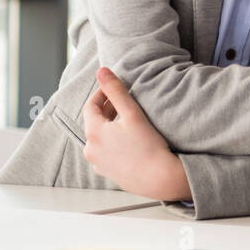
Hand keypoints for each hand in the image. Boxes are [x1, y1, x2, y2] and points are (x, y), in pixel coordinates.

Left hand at [81, 67, 190, 200]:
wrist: (159, 178)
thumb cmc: (147, 146)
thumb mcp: (132, 113)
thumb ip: (116, 90)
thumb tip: (102, 71)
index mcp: (93, 132)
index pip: (90, 106)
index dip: (101, 95)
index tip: (113, 90)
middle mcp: (91, 149)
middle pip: (94, 123)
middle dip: (106, 111)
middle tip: (122, 104)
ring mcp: (98, 163)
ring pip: (99, 139)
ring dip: (109, 128)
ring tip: (126, 123)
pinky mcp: (108, 173)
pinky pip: (106, 153)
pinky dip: (113, 144)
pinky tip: (129, 143)